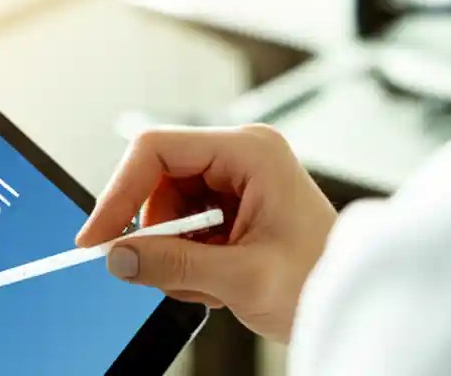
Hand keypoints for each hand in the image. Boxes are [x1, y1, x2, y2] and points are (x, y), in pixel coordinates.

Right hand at [76, 125, 336, 342]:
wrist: (354, 301)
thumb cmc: (320, 279)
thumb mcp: (243, 278)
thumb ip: (175, 265)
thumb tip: (118, 255)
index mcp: (251, 152)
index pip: (158, 149)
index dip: (119, 190)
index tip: (97, 236)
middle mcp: (242, 154)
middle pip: (158, 178)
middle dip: (157, 232)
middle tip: (168, 274)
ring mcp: (237, 176)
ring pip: (166, 205)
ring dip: (175, 250)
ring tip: (212, 281)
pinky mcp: (233, 201)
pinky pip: (183, 222)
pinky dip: (187, 256)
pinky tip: (219, 276)